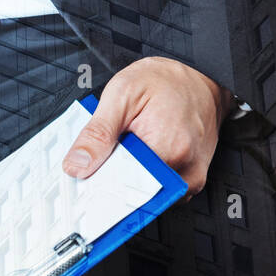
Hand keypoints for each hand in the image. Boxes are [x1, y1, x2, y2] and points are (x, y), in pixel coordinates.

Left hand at [62, 56, 232, 194]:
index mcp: (168, 150)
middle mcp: (184, 171)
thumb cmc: (166, 81)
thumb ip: (97, 133)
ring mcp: (190, 180)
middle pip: (133, 196)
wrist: (199, 78)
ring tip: (125, 152)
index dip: (97, 184)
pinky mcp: (190, 181)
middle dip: (111, 183)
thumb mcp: (122, 94)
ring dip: (127, 181)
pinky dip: (142, 180)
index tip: (84, 176)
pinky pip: (157, 192)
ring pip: (145, 198)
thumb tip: (77, 166)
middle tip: (105, 156)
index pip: (121, 189)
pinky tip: (137, 159)